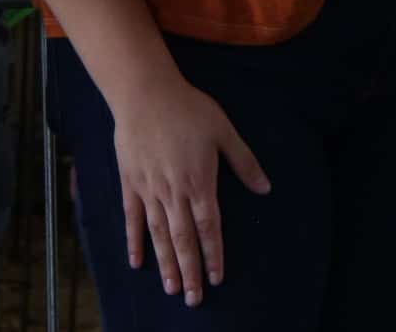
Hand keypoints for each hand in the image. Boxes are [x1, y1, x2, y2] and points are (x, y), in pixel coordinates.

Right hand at [110, 73, 270, 306]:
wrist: (145, 95)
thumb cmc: (189, 110)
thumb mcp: (225, 131)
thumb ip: (244, 162)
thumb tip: (265, 187)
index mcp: (200, 182)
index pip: (209, 227)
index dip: (214, 254)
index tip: (217, 277)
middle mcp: (174, 193)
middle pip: (183, 240)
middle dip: (190, 271)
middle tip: (193, 299)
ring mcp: (149, 190)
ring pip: (158, 236)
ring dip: (166, 264)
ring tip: (171, 289)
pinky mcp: (131, 184)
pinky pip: (132, 220)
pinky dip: (135, 242)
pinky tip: (137, 262)